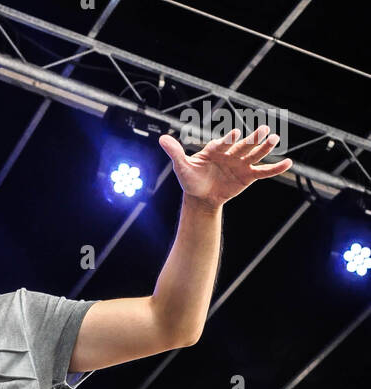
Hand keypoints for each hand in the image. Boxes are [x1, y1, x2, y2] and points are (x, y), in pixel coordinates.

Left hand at [158, 126, 292, 206]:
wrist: (200, 198)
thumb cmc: (191, 180)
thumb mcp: (182, 167)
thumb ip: (175, 152)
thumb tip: (161, 138)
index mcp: (216, 149)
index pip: (223, 143)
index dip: (228, 140)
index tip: (233, 135)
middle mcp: (231, 153)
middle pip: (243, 145)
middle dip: (253, 138)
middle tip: (264, 129)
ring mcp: (241, 164)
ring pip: (255, 155)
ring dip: (265, 148)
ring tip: (275, 139)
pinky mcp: (248, 176)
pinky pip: (263, 172)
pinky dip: (275, 169)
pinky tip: (289, 164)